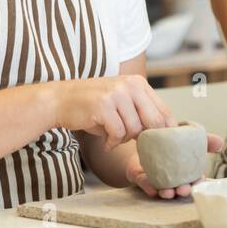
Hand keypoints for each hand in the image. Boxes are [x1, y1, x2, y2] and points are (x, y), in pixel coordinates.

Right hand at [51, 75, 172, 148]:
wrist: (60, 100)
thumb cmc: (93, 105)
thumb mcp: (122, 101)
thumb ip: (142, 111)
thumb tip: (166, 132)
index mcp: (138, 83)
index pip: (163, 111)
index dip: (164, 131)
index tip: (159, 144)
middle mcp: (130, 85)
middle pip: (154, 122)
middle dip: (145, 138)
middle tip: (133, 142)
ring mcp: (116, 94)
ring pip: (135, 130)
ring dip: (124, 140)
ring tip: (113, 137)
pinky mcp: (103, 106)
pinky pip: (118, 134)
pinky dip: (112, 142)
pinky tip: (106, 142)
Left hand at [126, 132, 223, 198]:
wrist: (147, 137)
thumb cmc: (172, 141)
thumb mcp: (189, 138)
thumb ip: (204, 141)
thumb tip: (221, 143)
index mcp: (186, 171)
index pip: (195, 179)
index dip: (198, 183)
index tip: (198, 183)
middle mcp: (173, 178)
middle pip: (180, 187)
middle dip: (183, 191)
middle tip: (183, 190)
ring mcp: (157, 179)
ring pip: (163, 189)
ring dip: (167, 193)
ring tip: (168, 192)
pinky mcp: (140, 176)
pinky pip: (143, 183)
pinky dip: (148, 186)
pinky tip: (152, 188)